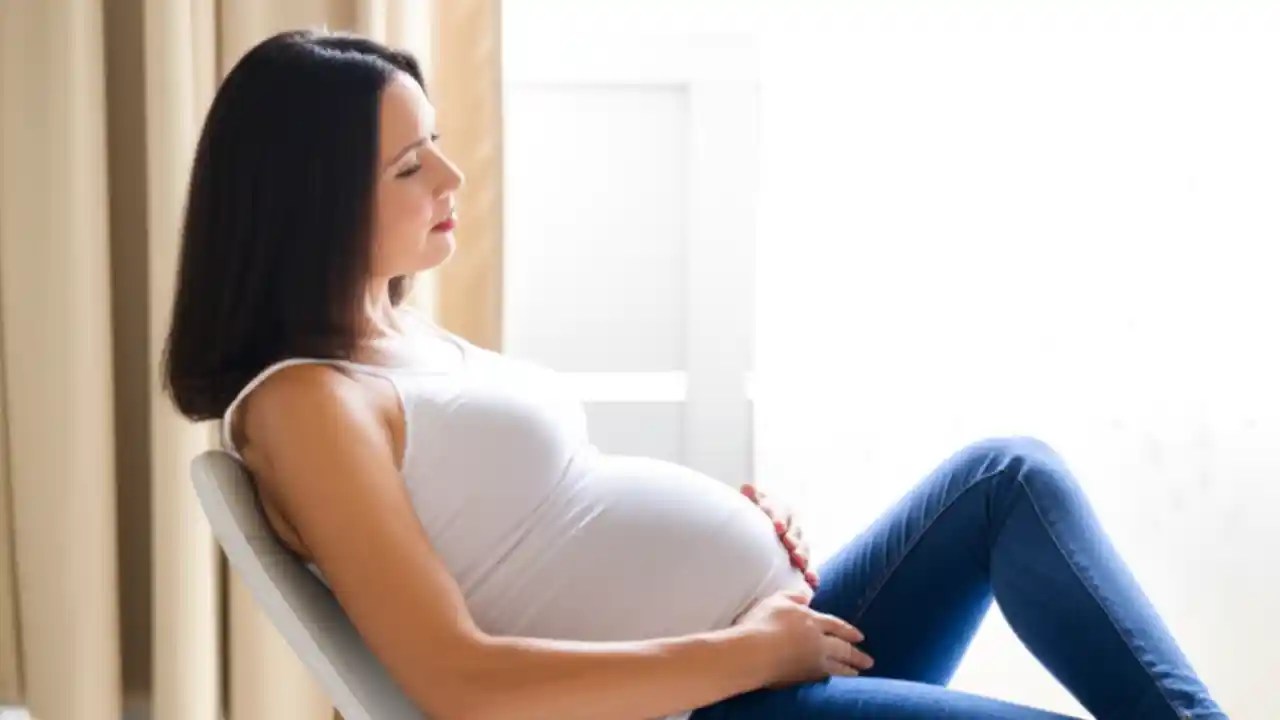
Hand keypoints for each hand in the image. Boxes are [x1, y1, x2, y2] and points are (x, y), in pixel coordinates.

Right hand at [733, 588, 872, 687]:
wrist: (753, 653)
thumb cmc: (763, 622)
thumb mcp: (777, 600)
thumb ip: (794, 595)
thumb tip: (807, 594)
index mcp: (813, 621)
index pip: (836, 626)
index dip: (849, 631)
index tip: (860, 637)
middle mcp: (817, 644)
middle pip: (843, 649)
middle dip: (857, 655)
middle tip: (869, 662)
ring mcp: (810, 664)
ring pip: (836, 668)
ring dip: (848, 670)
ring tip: (856, 674)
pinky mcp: (800, 679)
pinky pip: (821, 678)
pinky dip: (829, 678)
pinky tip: (830, 679)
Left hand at [741, 484, 818, 588]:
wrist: (754, 535)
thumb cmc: (749, 518)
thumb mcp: (749, 508)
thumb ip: (751, 499)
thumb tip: (747, 487)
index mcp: (777, 509)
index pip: (779, 510)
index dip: (779, 517)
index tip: (778, 527)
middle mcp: (790, 524)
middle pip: (795, 530)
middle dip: (793, 537)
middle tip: (790, 545)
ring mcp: (796, 542)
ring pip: (803, 547)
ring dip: (803, 554)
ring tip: (799, 562)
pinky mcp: (799, 560)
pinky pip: (808, 567)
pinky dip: (810, 574)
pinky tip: (811, 581)